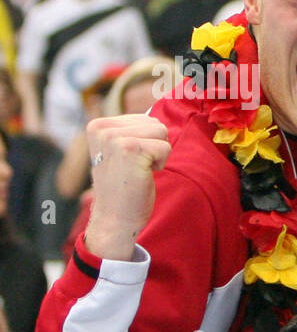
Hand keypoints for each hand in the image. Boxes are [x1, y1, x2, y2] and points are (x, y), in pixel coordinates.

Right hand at [83, 114, 170, 260]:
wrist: (115, 218)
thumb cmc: (124, 186)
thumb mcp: (120, 150)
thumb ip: (132, 130)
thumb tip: (156, 114)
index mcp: (98, 125)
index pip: (145, 118)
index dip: (147, 142)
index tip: (130, 161)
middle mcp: (102, 128)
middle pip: (155, 123)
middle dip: (154, 146)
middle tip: (136, 167)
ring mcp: (113, 138)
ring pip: (162, 132)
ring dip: (157, 154)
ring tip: (138, 170)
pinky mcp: (129, 149)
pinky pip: (165, 147)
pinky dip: (160, 163)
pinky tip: (143, 175)